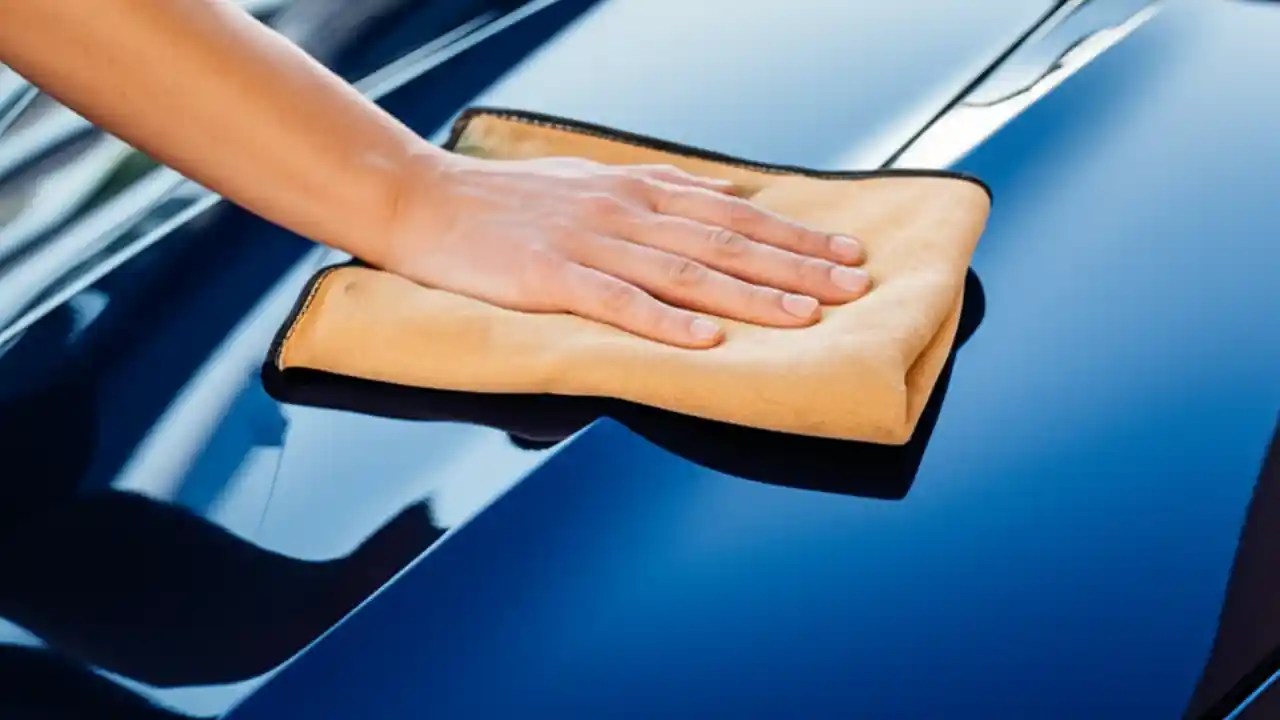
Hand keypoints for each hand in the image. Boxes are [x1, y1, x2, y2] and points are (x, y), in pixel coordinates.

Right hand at [379, 150, 870, 347]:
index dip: (794, 237)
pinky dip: (666, 322)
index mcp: (637, 191)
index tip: (845, 253)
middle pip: (724, 243)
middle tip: (850, 287)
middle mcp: (624, 213)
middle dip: (793, 267)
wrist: (426, 202)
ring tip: (803, 316)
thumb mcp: (595, 177)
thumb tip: (729, 194)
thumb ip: (662, 188)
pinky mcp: (550, 278)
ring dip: (749, 295)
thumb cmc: (512, 200)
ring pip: (684, 273)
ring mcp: (588, 244)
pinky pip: (617, 302)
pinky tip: (708, 339)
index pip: (733, 216)